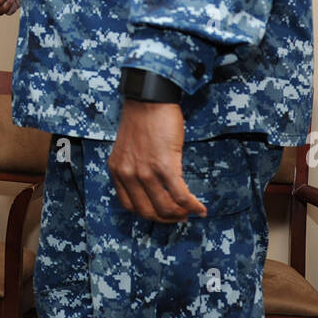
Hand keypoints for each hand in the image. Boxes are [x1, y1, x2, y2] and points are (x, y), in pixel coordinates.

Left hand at [108, 100, 207, 222]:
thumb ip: (135, 167)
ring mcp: (145, 172)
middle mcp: (128, 175)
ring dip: (181, 214)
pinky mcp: (164, 166)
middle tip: (180, 216)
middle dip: (166, 219)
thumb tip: (153, 187)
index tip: (162, 214)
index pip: (130, 206)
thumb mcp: (128, 147)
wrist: (149, 98)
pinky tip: (200, 207)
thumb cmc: (142, 118)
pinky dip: (192, 205)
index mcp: (117, 170)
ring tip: (191, 212)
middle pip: (147, 212)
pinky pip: (179, 195)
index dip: (149, 214)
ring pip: (165, 207)